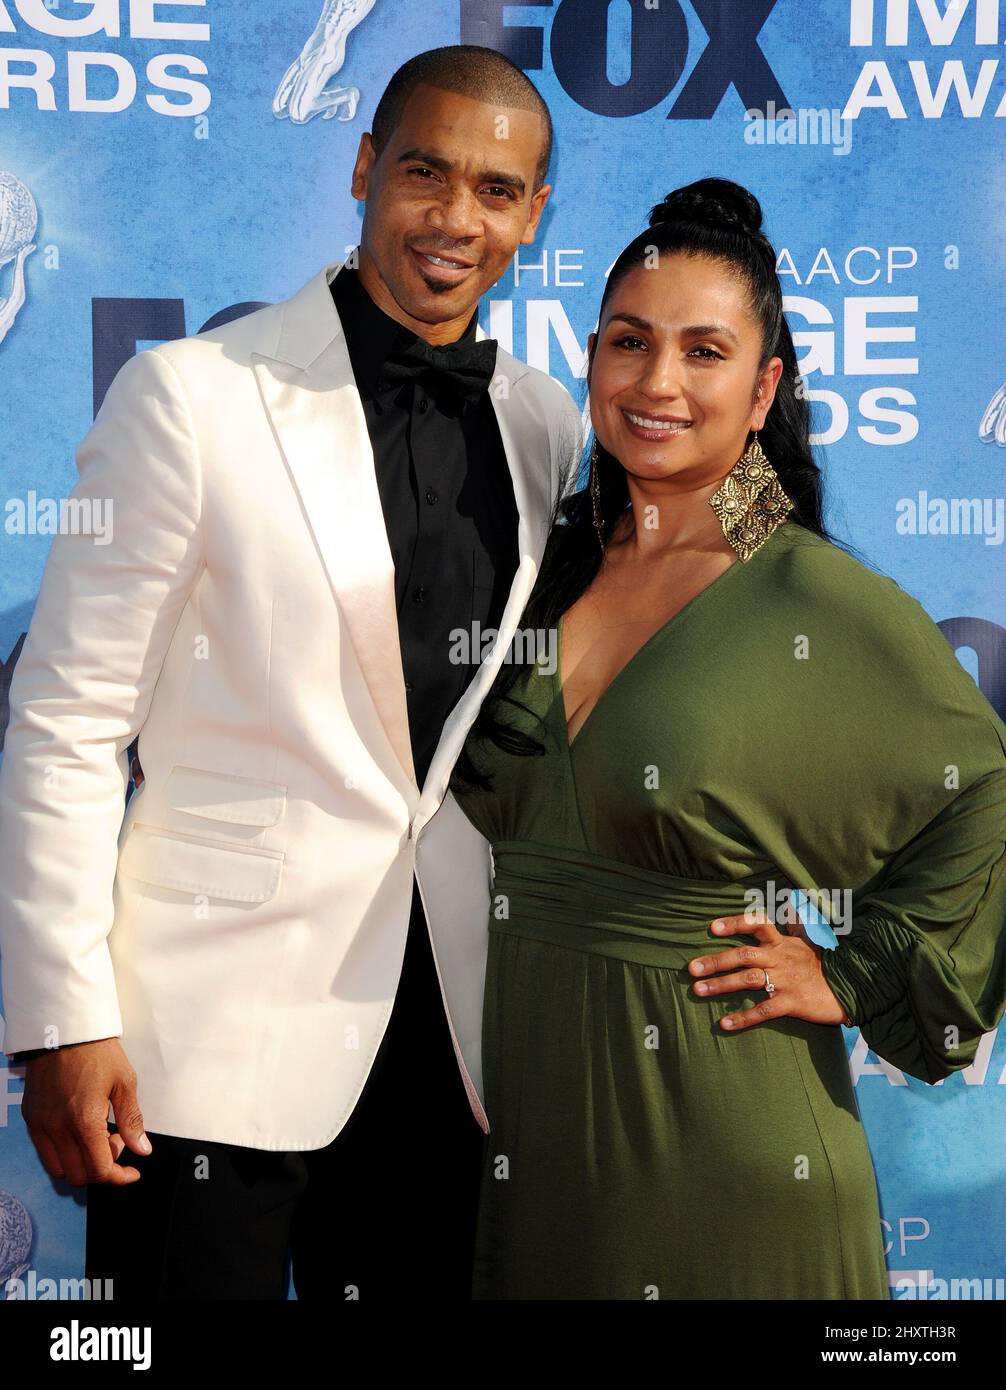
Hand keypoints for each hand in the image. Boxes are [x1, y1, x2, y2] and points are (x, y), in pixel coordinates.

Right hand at [20, 1038, 151, 1185]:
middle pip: (79, 1176)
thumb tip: (142, 1150)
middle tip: (116, 1142)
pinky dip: (64, 1153)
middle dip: (102, 1168)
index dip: (119, 1178)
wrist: (64, 1030)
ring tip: (98, 1137)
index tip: (132, 1172)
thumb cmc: (98, 1053)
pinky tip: (79, 1132)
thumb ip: (132, 1121)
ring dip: (81, 1164)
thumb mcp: (124, 1082)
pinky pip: (45, 1152)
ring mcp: (41, 1125)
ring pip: (60, 1169)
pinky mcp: (31, 1118)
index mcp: (84, 1122)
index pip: (100, 1170)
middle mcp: (58, 1129)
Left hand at [687, 902, 850, 1031]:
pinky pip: (764, 1011)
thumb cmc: (824, 966)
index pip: (758, 924)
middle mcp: (781, 958)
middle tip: (690, 968)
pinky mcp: (792, 1003)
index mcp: (783, 942)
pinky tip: (724, 1023)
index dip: (735, 923)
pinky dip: (743, 1018)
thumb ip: (794, 925)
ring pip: (748, 980)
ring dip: (721, 985)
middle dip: (715, 960)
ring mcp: (786, 980)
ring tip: (698, 990)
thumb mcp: (809, 942)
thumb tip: (788, 905)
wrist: (851, 990)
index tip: (712, 927)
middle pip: (744, 955)